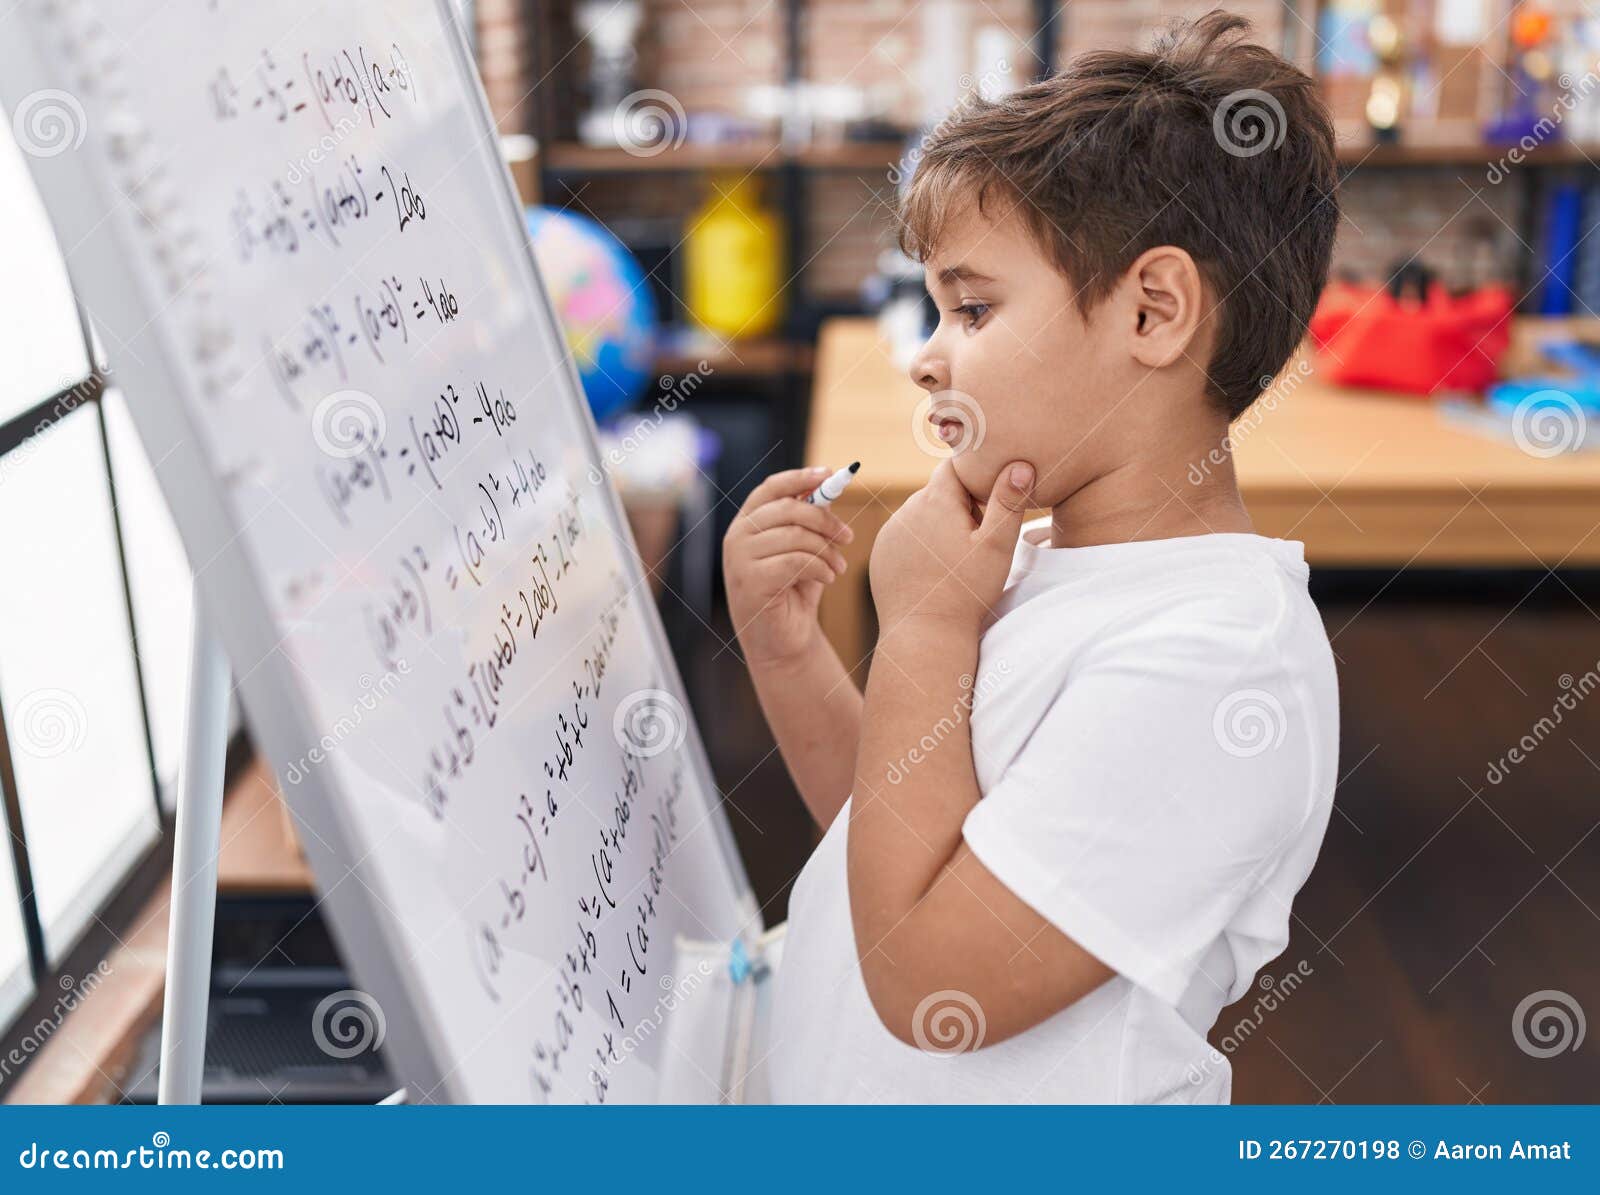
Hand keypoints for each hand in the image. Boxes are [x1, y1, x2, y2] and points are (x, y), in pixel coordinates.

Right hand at [724, 466, 855, 667]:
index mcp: (746, 523)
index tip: (832, 475)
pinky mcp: (749, 582)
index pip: (771, 488)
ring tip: (839, 567)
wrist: (784, 643)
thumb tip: (828, 485)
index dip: (801, 478)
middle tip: (848, 538)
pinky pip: (795, 561)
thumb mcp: (803, 550)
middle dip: (826, 521)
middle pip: (789, 509)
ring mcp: (739, 560)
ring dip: (827, 550)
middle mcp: (736, 537)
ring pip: (796, 536)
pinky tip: (828, 579)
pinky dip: (820, 568)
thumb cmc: (793, 593)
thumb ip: (809, 520)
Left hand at [868, 458, 1033, 632]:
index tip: (990, 502)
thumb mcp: (996, 546)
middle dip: (960, 506)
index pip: (956, 467)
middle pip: (939, 492)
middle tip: (979, 537)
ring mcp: (890, 533)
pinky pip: (905, 537)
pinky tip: (935, 568)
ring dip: (939, 525)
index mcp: (934, 501)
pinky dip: (921, 545)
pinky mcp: (881, 553)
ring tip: (957, 557)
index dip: (977, 479)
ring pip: (921, 514)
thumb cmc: (965, 592)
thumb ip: (1009, 502)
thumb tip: (1020, 464)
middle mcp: (906, 510)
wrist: (924, 634)